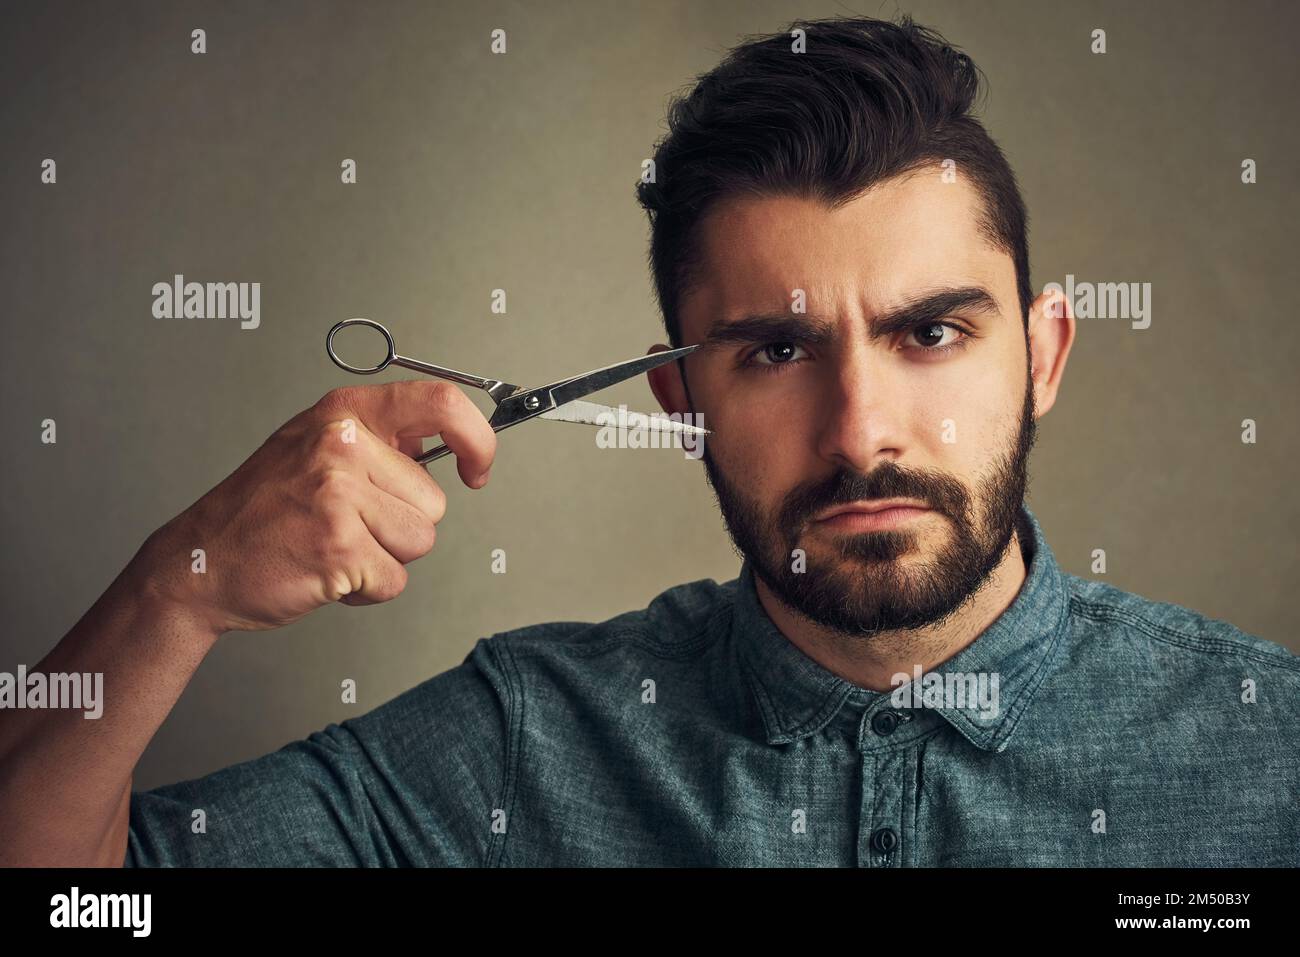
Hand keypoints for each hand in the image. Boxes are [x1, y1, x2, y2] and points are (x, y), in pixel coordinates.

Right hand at [133, 380, 496, 633]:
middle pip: (434, 501)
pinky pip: (395, 580)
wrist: (200, 562)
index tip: (476, 469)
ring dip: (385, 557)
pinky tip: (326, 571)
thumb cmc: (262, 510)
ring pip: (420, 541)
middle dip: (401, 525)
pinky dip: (366, 589)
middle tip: (346, 525)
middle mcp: (344, 446)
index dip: (477, 440)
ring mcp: (340, 495)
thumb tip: (449, 443)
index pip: (442, 403)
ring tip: (334, 545)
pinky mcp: (340, 547)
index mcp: (346, 414)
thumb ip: (380, 441)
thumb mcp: (316, 446)